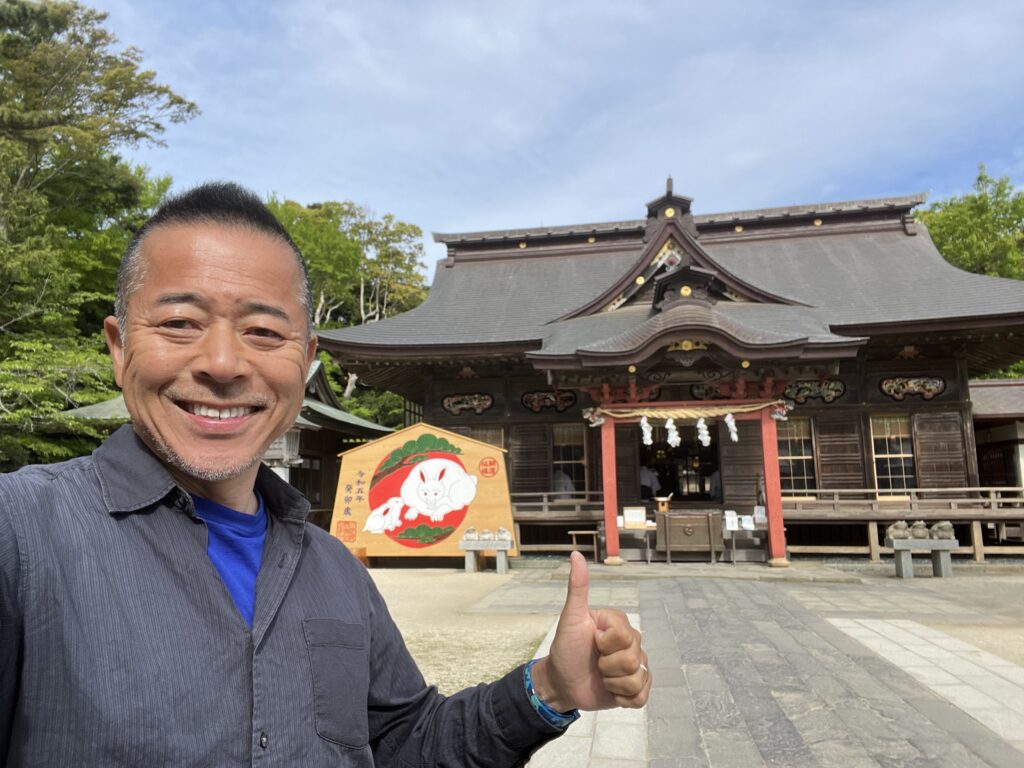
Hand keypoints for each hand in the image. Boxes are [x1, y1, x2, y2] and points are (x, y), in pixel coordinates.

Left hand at [530, 551, 649, 711]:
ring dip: (613, 683)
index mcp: (619, 625)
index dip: (605, 644)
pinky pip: (641, 696)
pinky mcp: (636, 689)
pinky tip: (611, 691)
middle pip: (633, 658)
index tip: (592, 642)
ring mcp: (636, 666)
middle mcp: (632, 643)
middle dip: (608, 666)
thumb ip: (577, 588)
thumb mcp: (570, 618)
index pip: (624, 636)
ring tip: (601, 677)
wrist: (561, 682)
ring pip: (638, 678)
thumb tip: (575, 555)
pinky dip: (623, 697)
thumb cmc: (565, 648)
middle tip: (595, 662)